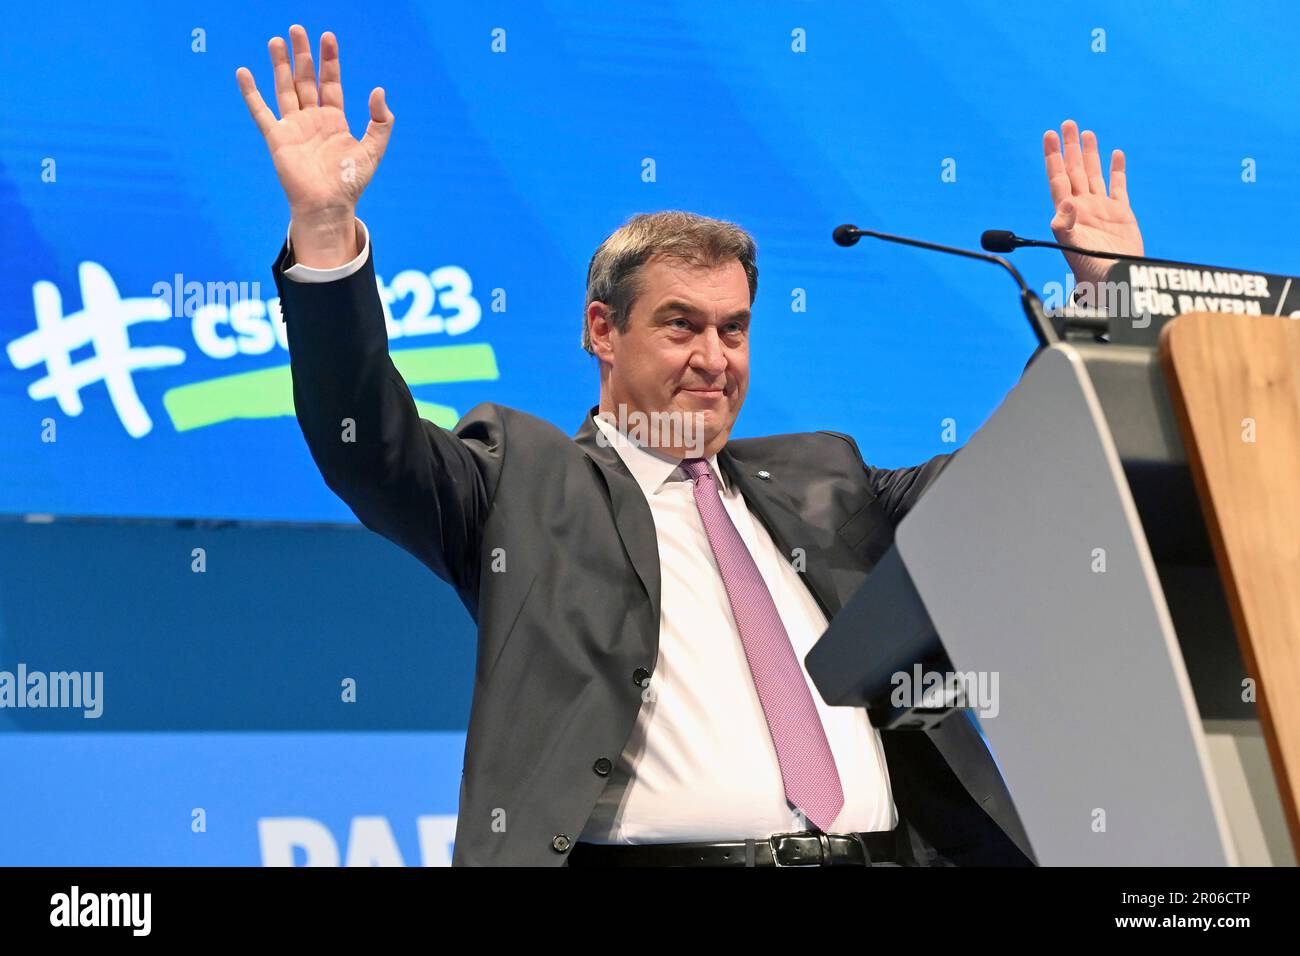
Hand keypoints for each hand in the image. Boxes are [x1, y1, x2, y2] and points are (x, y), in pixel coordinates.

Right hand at [236, 25, 393, 266]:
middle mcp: (312, 120)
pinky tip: (244, 73)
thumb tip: (378, 90)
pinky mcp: (277, 137)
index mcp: (335, 120)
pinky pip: (261, 111)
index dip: (329, 61)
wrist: (328, 206)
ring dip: (281, 64)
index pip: (331, 83)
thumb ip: (380, 121)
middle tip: (297, 29)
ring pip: (285, 88)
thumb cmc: (350, 182)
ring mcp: (293, 127)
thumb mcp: (373, 149)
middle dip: (303, 54)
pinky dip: (251, 92)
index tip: (328, 37)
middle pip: (306, 79)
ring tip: (276, 40)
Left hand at [1043, 119, 1142, 289]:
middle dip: (1070, 147)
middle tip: (1067, 123)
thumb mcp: (1072, 246)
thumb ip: (1065, 225)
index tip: (1049, 135)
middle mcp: (1082, 206)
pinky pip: (1117, 186)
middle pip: (1074, 170)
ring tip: (1086, 133)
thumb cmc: (1088, 268)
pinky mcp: (1120, 213)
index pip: (1058, 177)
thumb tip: (1065, 203)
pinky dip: (1116, 170)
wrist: (1110, 281)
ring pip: (1093, 174)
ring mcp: (1101, 208)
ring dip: (1090, 154)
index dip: (1053, 156)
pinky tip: (1116, 155)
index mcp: (1068, 211)